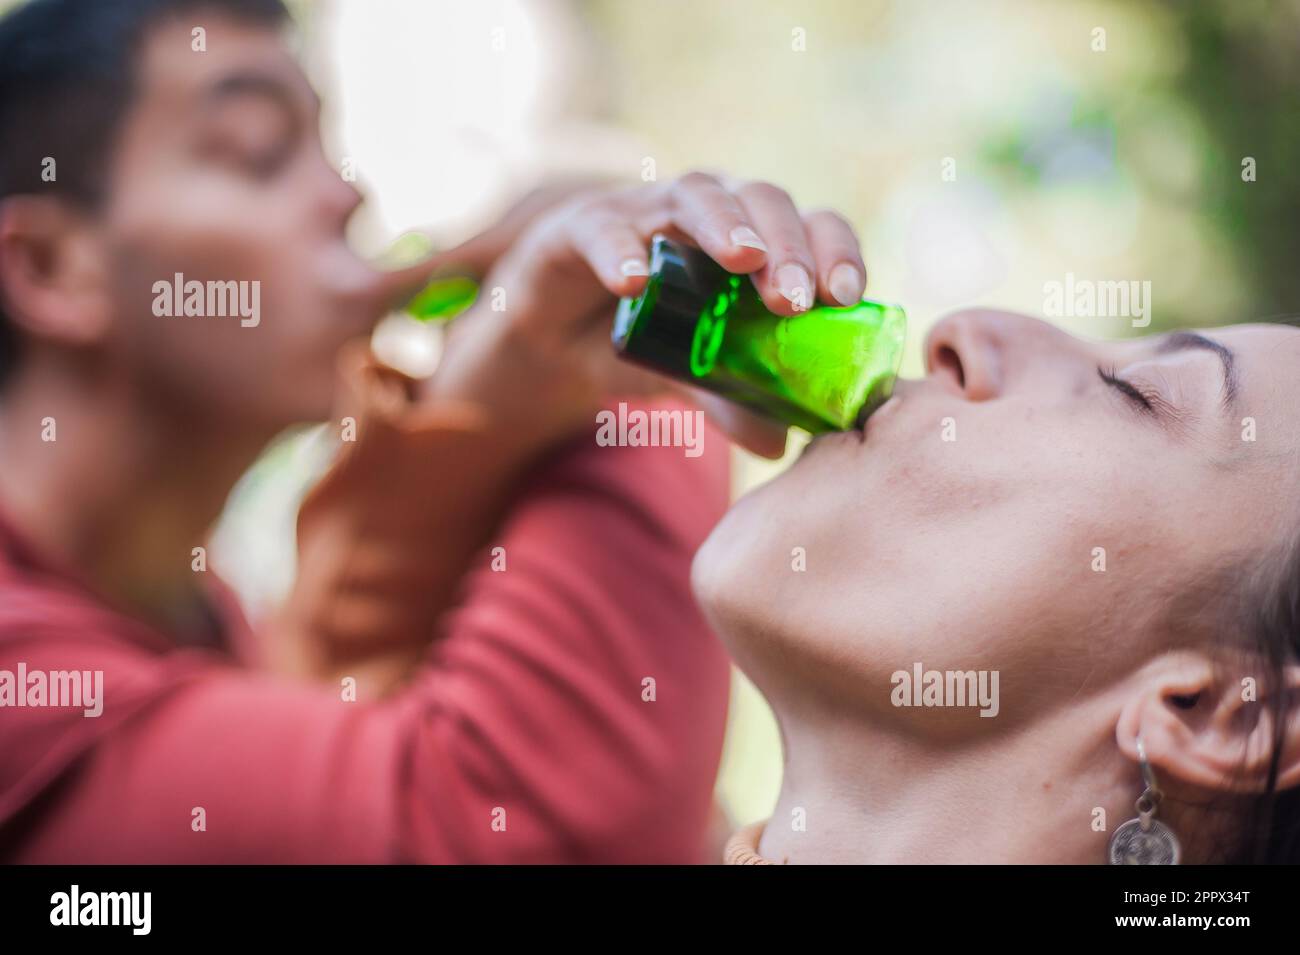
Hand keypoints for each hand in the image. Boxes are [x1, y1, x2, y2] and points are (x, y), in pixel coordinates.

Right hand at [426, 172, 868, 458]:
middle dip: (786, 246)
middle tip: (796, 298)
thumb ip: (730, 401)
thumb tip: (779, 443)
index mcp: (751, 243)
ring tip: (743, 262)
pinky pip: (603, 225)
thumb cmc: (636, 343)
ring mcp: (645, 210)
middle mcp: (707, 212)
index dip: (832, 252)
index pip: (809, 226)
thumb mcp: (687, 378)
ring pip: (695, 194)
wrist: (549, 345)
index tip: (846, 297)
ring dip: (723, 226)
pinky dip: (619, 249)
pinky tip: (632, 280)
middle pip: (761, 200)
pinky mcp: (581, 225)